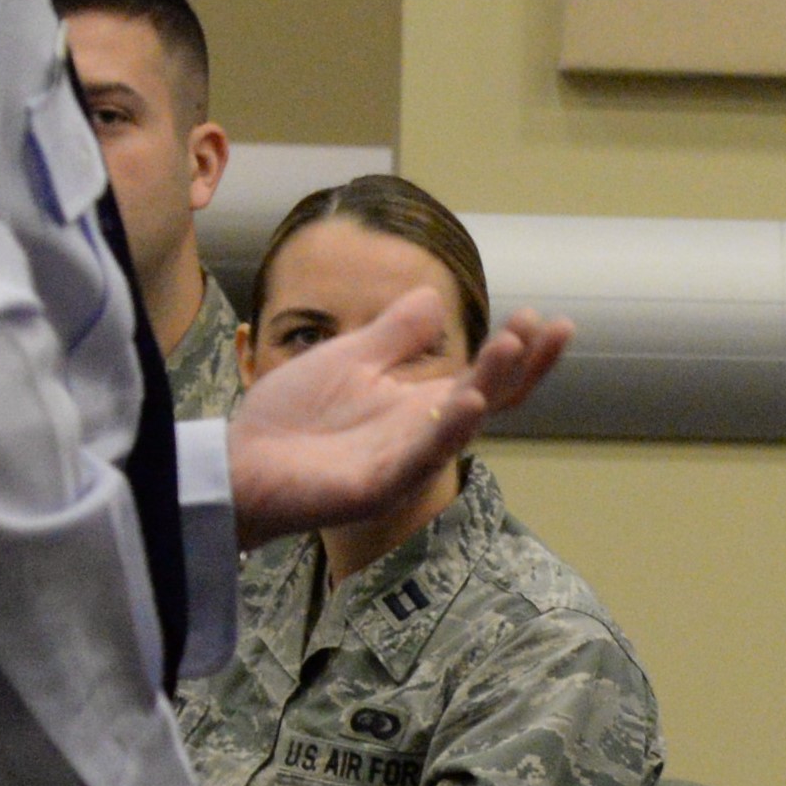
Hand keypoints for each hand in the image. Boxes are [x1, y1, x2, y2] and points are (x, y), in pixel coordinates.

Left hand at [227, 292, 575, 547]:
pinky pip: (420, 460)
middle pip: (489, 400)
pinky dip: (446, 432)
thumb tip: (433, 297)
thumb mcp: (350, 360)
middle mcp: (424, 433)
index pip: (484, 378)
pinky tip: (467, 402)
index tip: (542, 317)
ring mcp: (404, 462)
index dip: (517, 351)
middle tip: (545, 328)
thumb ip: (393, 335)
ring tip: (511, 347)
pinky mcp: (377, 487)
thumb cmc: (292, 417)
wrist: (240, 462)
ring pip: (461, 426)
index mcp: (420, 404)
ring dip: (489, 386)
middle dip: (520, 365)